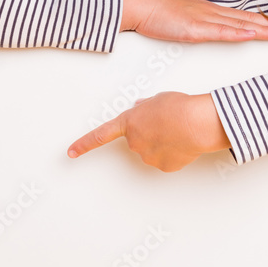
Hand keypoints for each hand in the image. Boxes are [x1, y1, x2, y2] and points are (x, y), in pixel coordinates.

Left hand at [67, 92, 229, 171]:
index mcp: (129, 122)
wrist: (196, 123)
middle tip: (167, 124)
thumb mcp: (158, 99)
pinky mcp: (163, 167)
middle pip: (138, 140)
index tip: (71, 152)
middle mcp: (134, 142)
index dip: (84, 144)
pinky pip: (166, 160)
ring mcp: (147, 156)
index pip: (100, 135)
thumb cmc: (178, 107)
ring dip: (162, 144)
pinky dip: (173, 154)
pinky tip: (183, 144)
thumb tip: (141, 109)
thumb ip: (145, 107)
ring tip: (178, 132)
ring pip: (153, 151)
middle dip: (149, 134)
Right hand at [121, 0, 267, 42]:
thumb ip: (198, 26)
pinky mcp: (194, 28)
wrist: (139, 4)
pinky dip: (238, 33)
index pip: (243, 18)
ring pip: (240, 25)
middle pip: (248, 19)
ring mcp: (204, 20)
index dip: (264, 21)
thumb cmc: (156, 12)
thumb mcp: (182, 21)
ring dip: (263, 28)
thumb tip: (209, 33)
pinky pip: (220, 32)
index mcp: (210, 13)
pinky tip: (252, 34)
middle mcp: (212, 14)